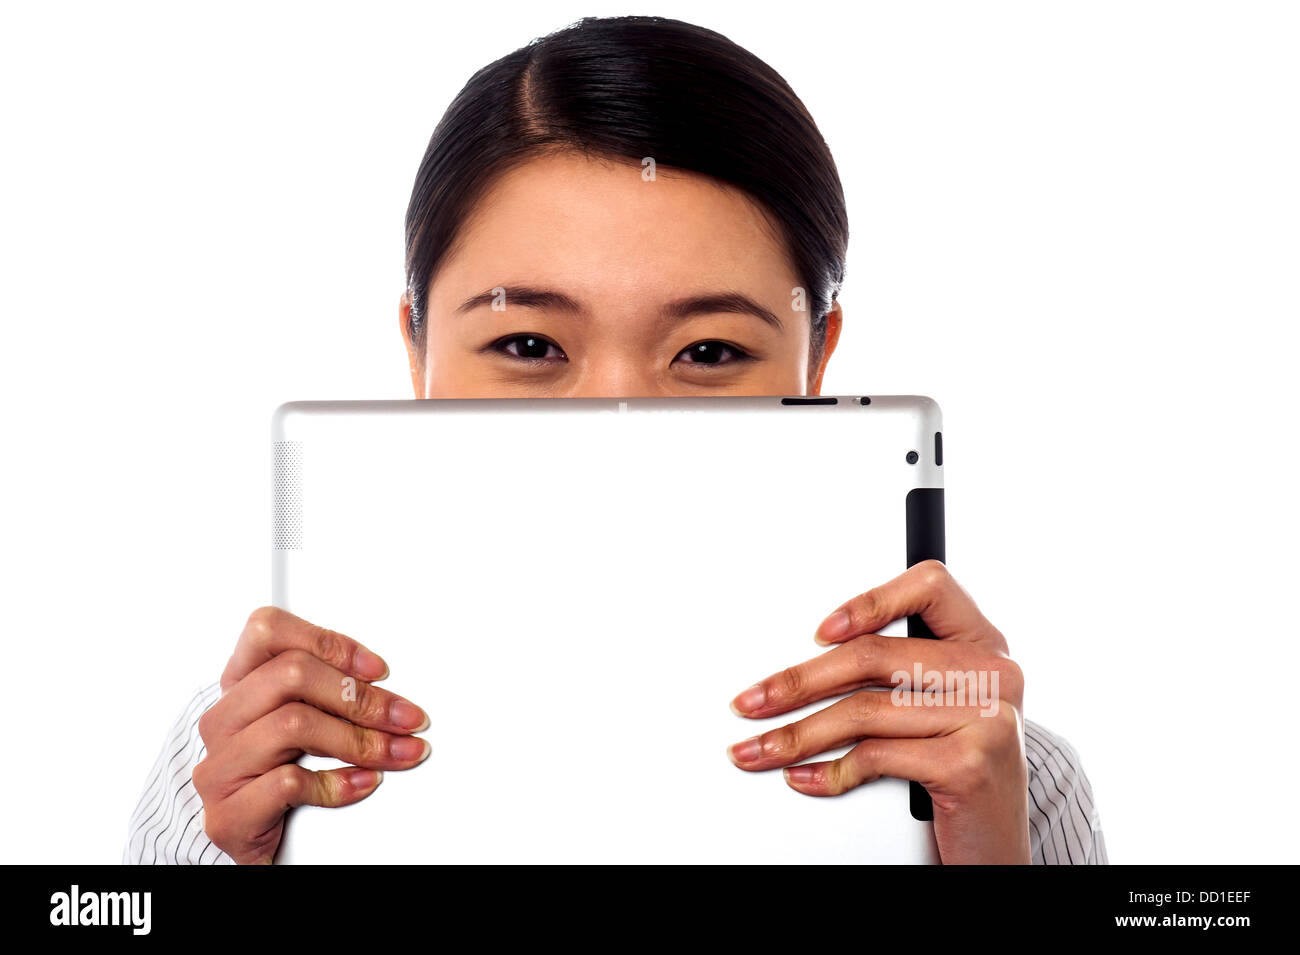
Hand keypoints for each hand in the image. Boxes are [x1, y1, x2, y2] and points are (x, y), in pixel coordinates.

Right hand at [193, 606, 431, 863]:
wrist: (251, 846)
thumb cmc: (278, 777)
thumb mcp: (302, 726)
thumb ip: (327, 695)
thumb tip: (390, 693)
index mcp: (238, 687)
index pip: (268, 631)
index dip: (328, 642)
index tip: (378, 670)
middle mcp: (223, 721)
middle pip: (291, 675)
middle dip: (362, 697)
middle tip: (405, 717)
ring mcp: (219, 768)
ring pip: (293, 725)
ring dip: (360, 740)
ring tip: (396, 752)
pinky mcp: (227, 815)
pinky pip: (288, 783)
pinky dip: (338, 783)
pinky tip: (363, 783)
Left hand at [726, 560, 1029, 863]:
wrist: (999, 847)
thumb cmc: (963, 771)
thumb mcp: (944, 708)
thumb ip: (901, 673)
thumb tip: (807, 666)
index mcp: (984, 645)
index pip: (930, 586)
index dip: (869, 603)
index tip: (817, 632)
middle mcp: (993, 673)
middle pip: (873, 656)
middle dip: (798, 682)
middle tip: (753, 702)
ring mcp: (986, 717)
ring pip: (863, 710)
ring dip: (798, 734)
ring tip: (761, 749)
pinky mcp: (969, 763)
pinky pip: (874, 756)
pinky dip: (828, 771)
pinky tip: (804, 778)